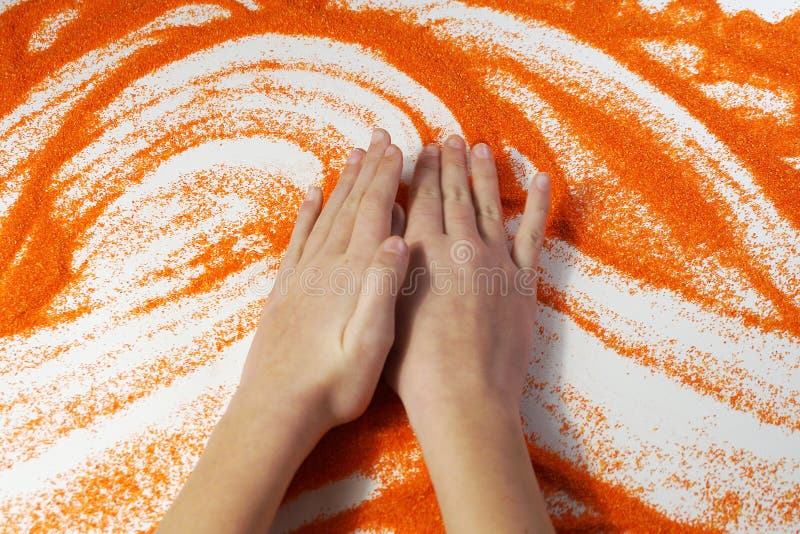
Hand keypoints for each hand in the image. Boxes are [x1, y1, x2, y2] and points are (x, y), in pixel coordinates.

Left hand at [234, 128, 408, 431]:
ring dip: (343, 183)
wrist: (277, 406)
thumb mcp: (371, 344)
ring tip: (354, 155)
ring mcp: (303, 274)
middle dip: (369, 169)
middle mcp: (327, 265)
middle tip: (379, 136)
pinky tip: (312, 194)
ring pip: (328, 215)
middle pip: (352, 205)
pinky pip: (299, 238)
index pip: (375, 215)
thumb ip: (382, 289)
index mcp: (352, 276)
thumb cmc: (332, 383)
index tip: (399, 149)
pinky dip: (308, 211)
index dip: (388, 179)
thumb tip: (401, 241)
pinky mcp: (287, 287)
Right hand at [386, 135, 549, 414]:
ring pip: (489, 205)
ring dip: (485, 174)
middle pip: (454, 194)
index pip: (422, 198)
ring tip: (481, 147)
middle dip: (451, 163)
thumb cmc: (413, 365)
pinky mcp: (523, 281)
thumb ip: (389, 266)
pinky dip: (539, 205)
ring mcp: (496, 261)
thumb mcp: (385, 309)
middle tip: (451, 136)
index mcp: (423, 252)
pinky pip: (533, 234)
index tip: (423, 148)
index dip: (422, 171)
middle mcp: (460, 246)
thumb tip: (391, 230)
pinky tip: (541, 179)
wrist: (464, 396)